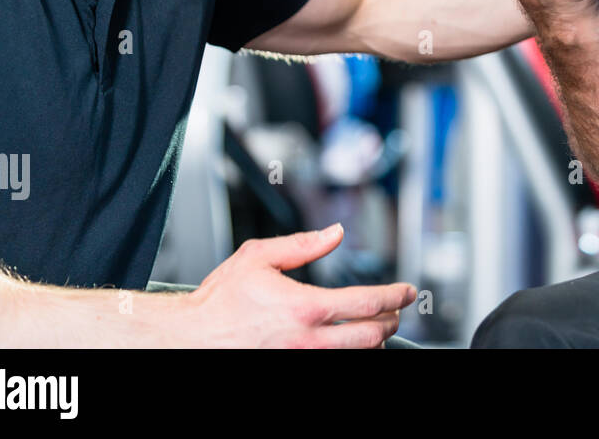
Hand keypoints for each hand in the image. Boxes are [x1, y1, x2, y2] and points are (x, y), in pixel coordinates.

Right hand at [181, 224, 416, 346]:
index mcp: (304, 307)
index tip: (407, 291)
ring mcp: (301, 359)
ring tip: (379, 325)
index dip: (395, 296)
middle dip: (392, 320)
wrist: (191, 338)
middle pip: (372, 336)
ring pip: (357, 356)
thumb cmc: (219, 300)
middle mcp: (307, 339)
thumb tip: (335, 233)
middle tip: (397, 308)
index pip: (367, 303)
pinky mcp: (291, 367)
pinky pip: (334, 364)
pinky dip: (350, 353)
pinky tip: (351, 342)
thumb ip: (302, 244)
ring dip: (375, 340)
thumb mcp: (258, 257)